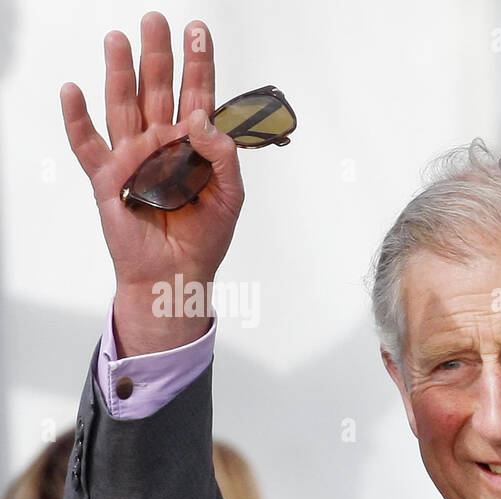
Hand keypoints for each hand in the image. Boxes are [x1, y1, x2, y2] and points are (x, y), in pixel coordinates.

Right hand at [61, 13, 243, 354]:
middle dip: (157, 55)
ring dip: (120, 72)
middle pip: (157, 90)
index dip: (198, 64)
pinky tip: (73, 91)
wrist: (177, 273)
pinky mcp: (107, 178)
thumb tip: (203, 119)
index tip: (198, 31)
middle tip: (156, 20)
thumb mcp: (230, 195)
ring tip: (118, 39)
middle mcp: (160, 143)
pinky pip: (87, 145)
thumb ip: (224, 156)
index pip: (196, 96)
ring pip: (123, 105)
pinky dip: (77, 119)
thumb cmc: (204, 236)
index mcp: (192, 146)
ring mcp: (132, 158)